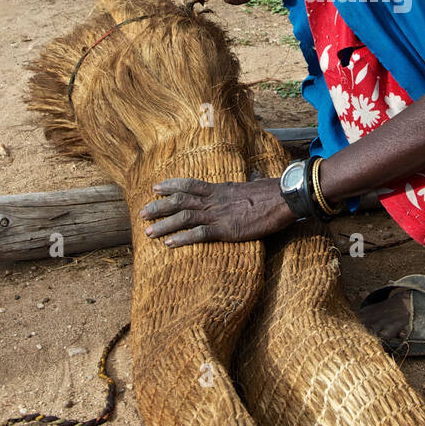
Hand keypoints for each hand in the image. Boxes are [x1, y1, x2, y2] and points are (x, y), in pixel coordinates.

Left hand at [139, 175, 295, 245]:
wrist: (282, 199)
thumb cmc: (271, 194)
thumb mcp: (252, 187)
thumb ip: (243, 188)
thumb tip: (249, 181)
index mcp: (219, 189)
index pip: (190, 184)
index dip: (171, 185)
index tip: (156, 187)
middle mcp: (214, 200)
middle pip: (180, 200)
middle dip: (159, 206)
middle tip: (141, 214)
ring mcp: (218, 214)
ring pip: (184, 217)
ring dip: (164, 225)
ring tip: (148, 232)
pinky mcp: (226, 229)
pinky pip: (199, 234)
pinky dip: (182, 238)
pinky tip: (169, 244)